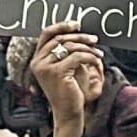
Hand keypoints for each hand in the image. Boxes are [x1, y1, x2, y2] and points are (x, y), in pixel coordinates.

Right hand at [29, 22, 102, 136]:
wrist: (68, 112)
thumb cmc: (69, 90)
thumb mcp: (65, 67)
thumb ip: (65, 51)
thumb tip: (77, 32)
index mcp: (37, 59)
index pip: (46, 34)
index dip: (61, 26)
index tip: (77, 25)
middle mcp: (38, 62)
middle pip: (60, 38)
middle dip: (80, 37)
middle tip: (95, 40)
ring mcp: (45, 67)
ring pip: (70, 46)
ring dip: (88, 48)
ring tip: (99, 54)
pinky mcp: (57, 73)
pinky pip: (77, 57)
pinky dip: (90, 57)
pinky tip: (97, 62)